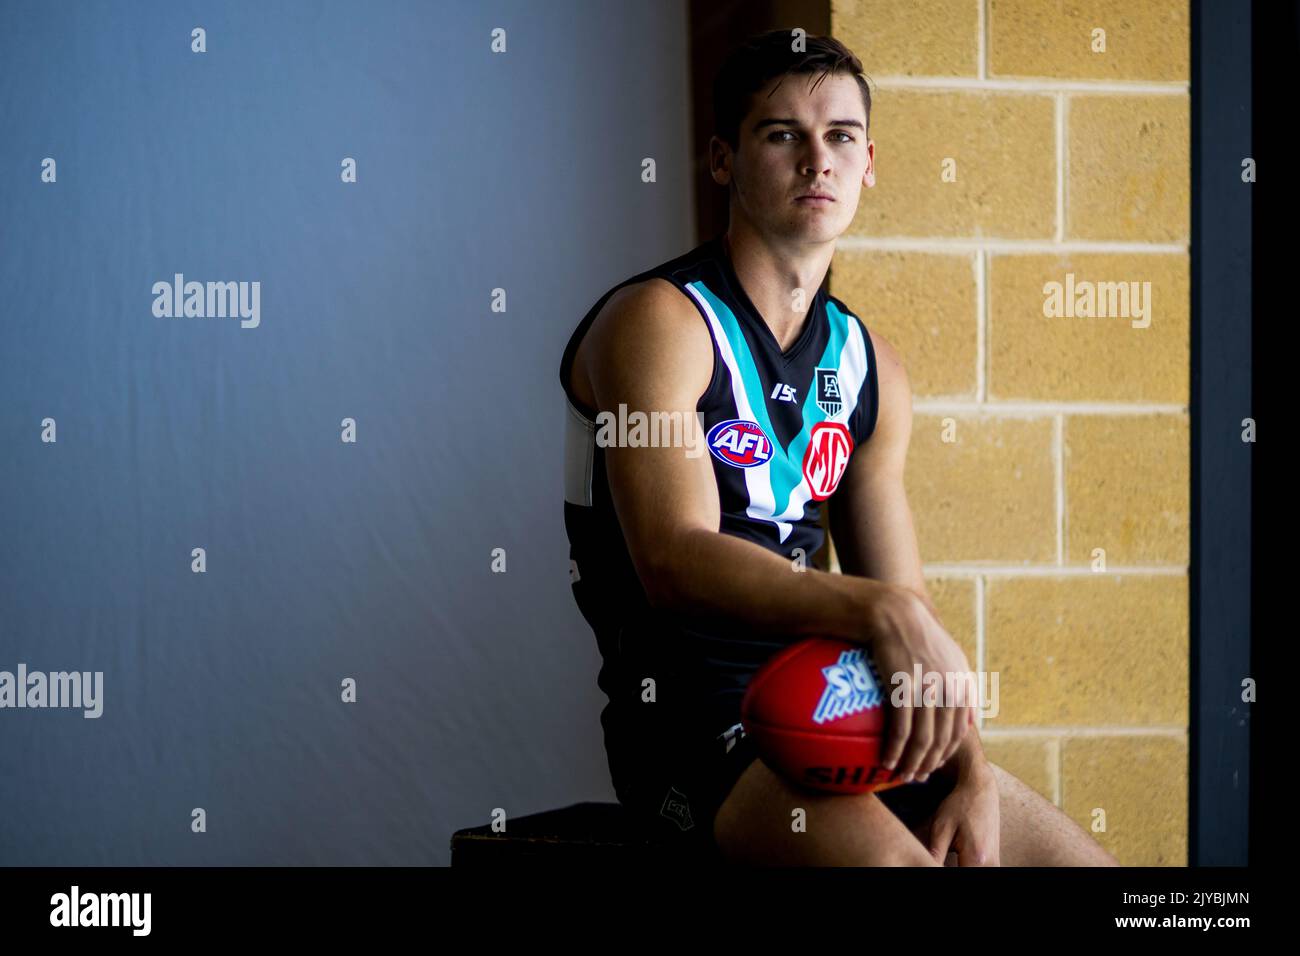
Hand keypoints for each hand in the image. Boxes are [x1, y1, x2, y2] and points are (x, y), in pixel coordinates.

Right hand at [860, 584, 974, 781]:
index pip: (960, 730)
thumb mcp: (950, 655)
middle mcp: (949, 689)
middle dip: (931, 764)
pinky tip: (886, 762)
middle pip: (943, 740)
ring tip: (902, 776)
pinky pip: (901, 729)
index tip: (934, 764)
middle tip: (917, 777)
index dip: (948, 752)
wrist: (893, 612)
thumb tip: (971, 718)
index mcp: (962, 683)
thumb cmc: (916, 632)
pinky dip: (895, 750)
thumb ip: (962, 685)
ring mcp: (927, 689)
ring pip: (923, 739)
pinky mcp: (903, 688)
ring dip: (913, 763)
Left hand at [923, 764, 999, 865]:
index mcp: (975, 856)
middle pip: (970, 875)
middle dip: (955, 868)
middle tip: (941, 859)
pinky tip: (960, 860)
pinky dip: (970, 866)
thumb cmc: (960, 805)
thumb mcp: (941, 826)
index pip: (958, 875)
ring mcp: (995, 860)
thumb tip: (927, 866)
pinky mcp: (995, 857)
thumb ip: (936, 852)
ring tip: (951, 857)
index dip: (941, 870)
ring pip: (979, 873)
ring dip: (964, 867)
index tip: (932, 864)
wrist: (980, 789)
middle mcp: (990, 862)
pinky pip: (984, 869)